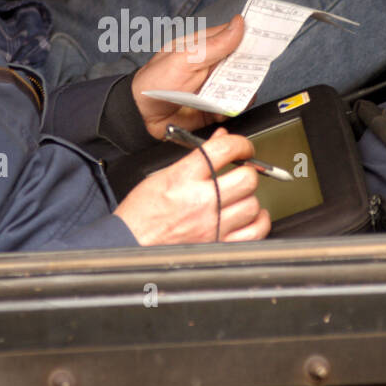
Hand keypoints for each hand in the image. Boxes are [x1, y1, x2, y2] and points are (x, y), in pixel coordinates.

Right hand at [114, 128, 270, 245]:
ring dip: (250, 198)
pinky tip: (249, 217)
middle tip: (241, 172)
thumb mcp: (163, 175)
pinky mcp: (217, 245)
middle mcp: (200, 202)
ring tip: (240, 197)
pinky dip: (257, 223)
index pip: (224, 150)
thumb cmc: (141, 212)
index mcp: (184, 178)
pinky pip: (254, 232)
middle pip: (246, 178)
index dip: (240, 144)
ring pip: (252, 205)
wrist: (128, 241)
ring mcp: (211, 226)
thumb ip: (196, 157)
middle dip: (247, 171)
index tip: (243, 147)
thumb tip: (220, 140)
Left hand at [130, 14, 244, 138]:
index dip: (251, 36)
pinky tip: (222, 110)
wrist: (142, 117)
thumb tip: (239, 23)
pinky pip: (235, 106)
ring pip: (243, 85)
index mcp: (203, 46)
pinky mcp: (216, 107)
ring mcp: (215, 86)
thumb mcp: (186, 58)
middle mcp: (212, 65)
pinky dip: (233, 109)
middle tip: (243, 75)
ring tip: (228, 95)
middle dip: (248, 69)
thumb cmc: (155, 82)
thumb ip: (214, 43)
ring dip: (241, 91)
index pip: (234, 36)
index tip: (268, 38)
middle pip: (243, 62)